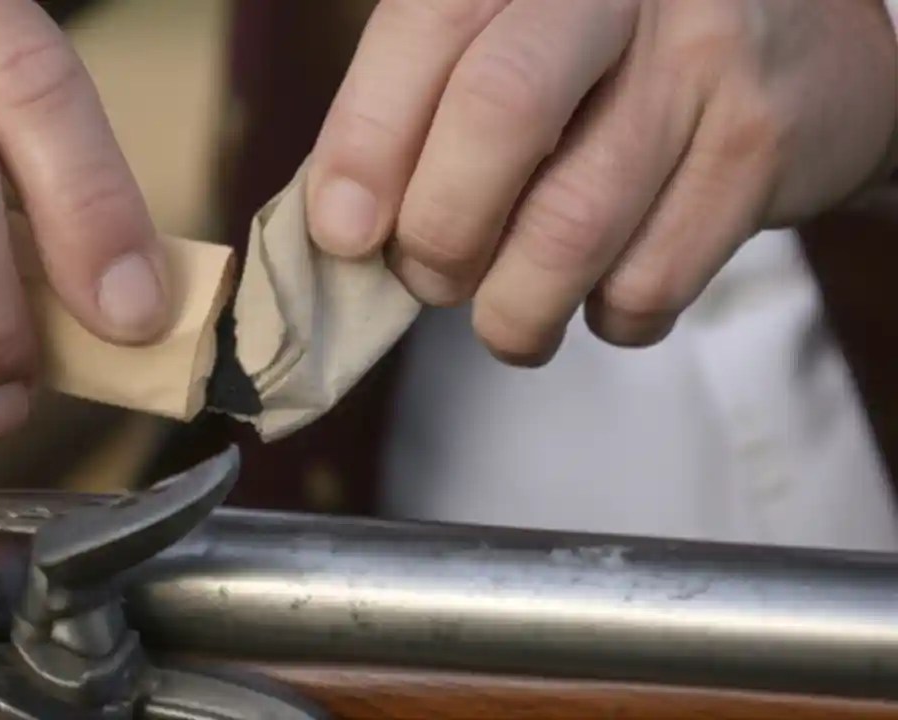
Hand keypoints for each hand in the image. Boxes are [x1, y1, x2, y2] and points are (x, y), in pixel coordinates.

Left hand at [307, 0, 897, 364]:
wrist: (805, 43)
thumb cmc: (610, 56)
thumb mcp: (509, 38)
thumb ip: (421, 106)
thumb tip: (341, 225)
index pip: (425, 30)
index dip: (366, 142)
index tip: (342, 233)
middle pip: (499, 111)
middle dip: (439, 233)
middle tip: (430, 278)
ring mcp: (701, 60)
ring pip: (572, 225)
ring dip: (514, 309)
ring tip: (506, 315)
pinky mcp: (758, 147)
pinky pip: (650, 280)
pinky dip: (604, 318)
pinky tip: (600, 293)